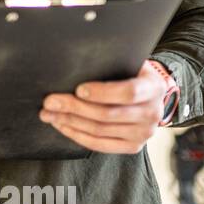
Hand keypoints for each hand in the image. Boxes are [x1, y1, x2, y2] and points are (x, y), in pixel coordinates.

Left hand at [40, 61, 167, 153]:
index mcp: (154, 88)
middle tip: (50, 101)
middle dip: (74, 107)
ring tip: (49, 113)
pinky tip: (62, 125)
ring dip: (70, 121)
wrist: (149, 96)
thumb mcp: (130, 62)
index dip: (102, 92)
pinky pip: (100, 144)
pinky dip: (77, 135)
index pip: (129, 92)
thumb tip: (78, 57)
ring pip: (100, 130)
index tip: (78, 89)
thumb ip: (112, 61)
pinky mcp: (133, 146)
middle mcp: (153, 113)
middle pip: (108, 114)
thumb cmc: (132, 74)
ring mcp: (143, 133)